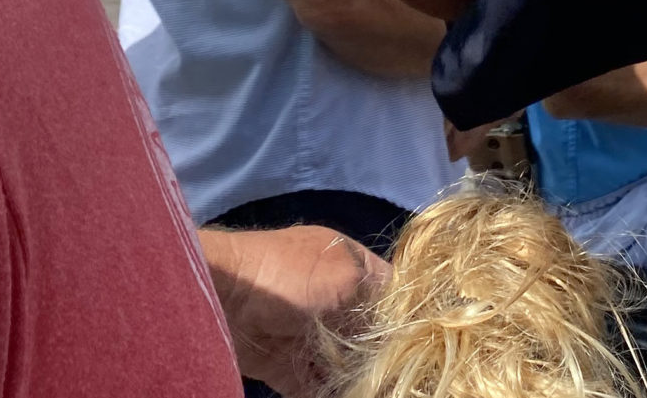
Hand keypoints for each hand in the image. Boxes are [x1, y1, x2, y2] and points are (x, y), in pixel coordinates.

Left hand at [199, 222, 388, 395]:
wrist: (222, 297)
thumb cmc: (291, 276)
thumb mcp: (345, 275)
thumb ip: (378, 298)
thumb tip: (400, 323)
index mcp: (347, 262)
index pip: (388, 287)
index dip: (406, 310)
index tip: (424, 337)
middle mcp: (329, 295)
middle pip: (365, 330)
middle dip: (381, 352)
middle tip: (401, 372)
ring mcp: (304, 331)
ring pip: (340, 361)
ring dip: (355, 377)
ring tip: (377, 387)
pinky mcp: (283, 362)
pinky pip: (311, 384)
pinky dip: (327, 394)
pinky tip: (348, 397)